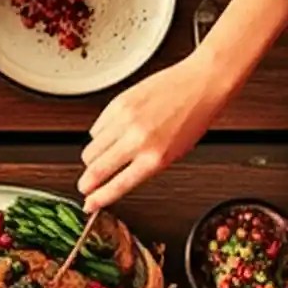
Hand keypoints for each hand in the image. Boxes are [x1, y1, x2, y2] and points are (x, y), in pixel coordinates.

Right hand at [79, 52, 229, 211]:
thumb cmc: (193, 117)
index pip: (117, 185)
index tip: (89, 205)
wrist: (201, 83)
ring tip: (105, 156)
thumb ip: (143, 168)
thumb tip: (118, 180)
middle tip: (86, 185)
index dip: (98, 199)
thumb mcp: (174, 153)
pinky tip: (112, 133)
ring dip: (93, 159)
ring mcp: (125, 121)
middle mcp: (137, 139)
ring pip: (91, 151)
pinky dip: (100, 136)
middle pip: (95, 170)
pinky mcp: (117, 104)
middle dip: (87, 182)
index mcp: (155, 157)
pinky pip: (96, 129)